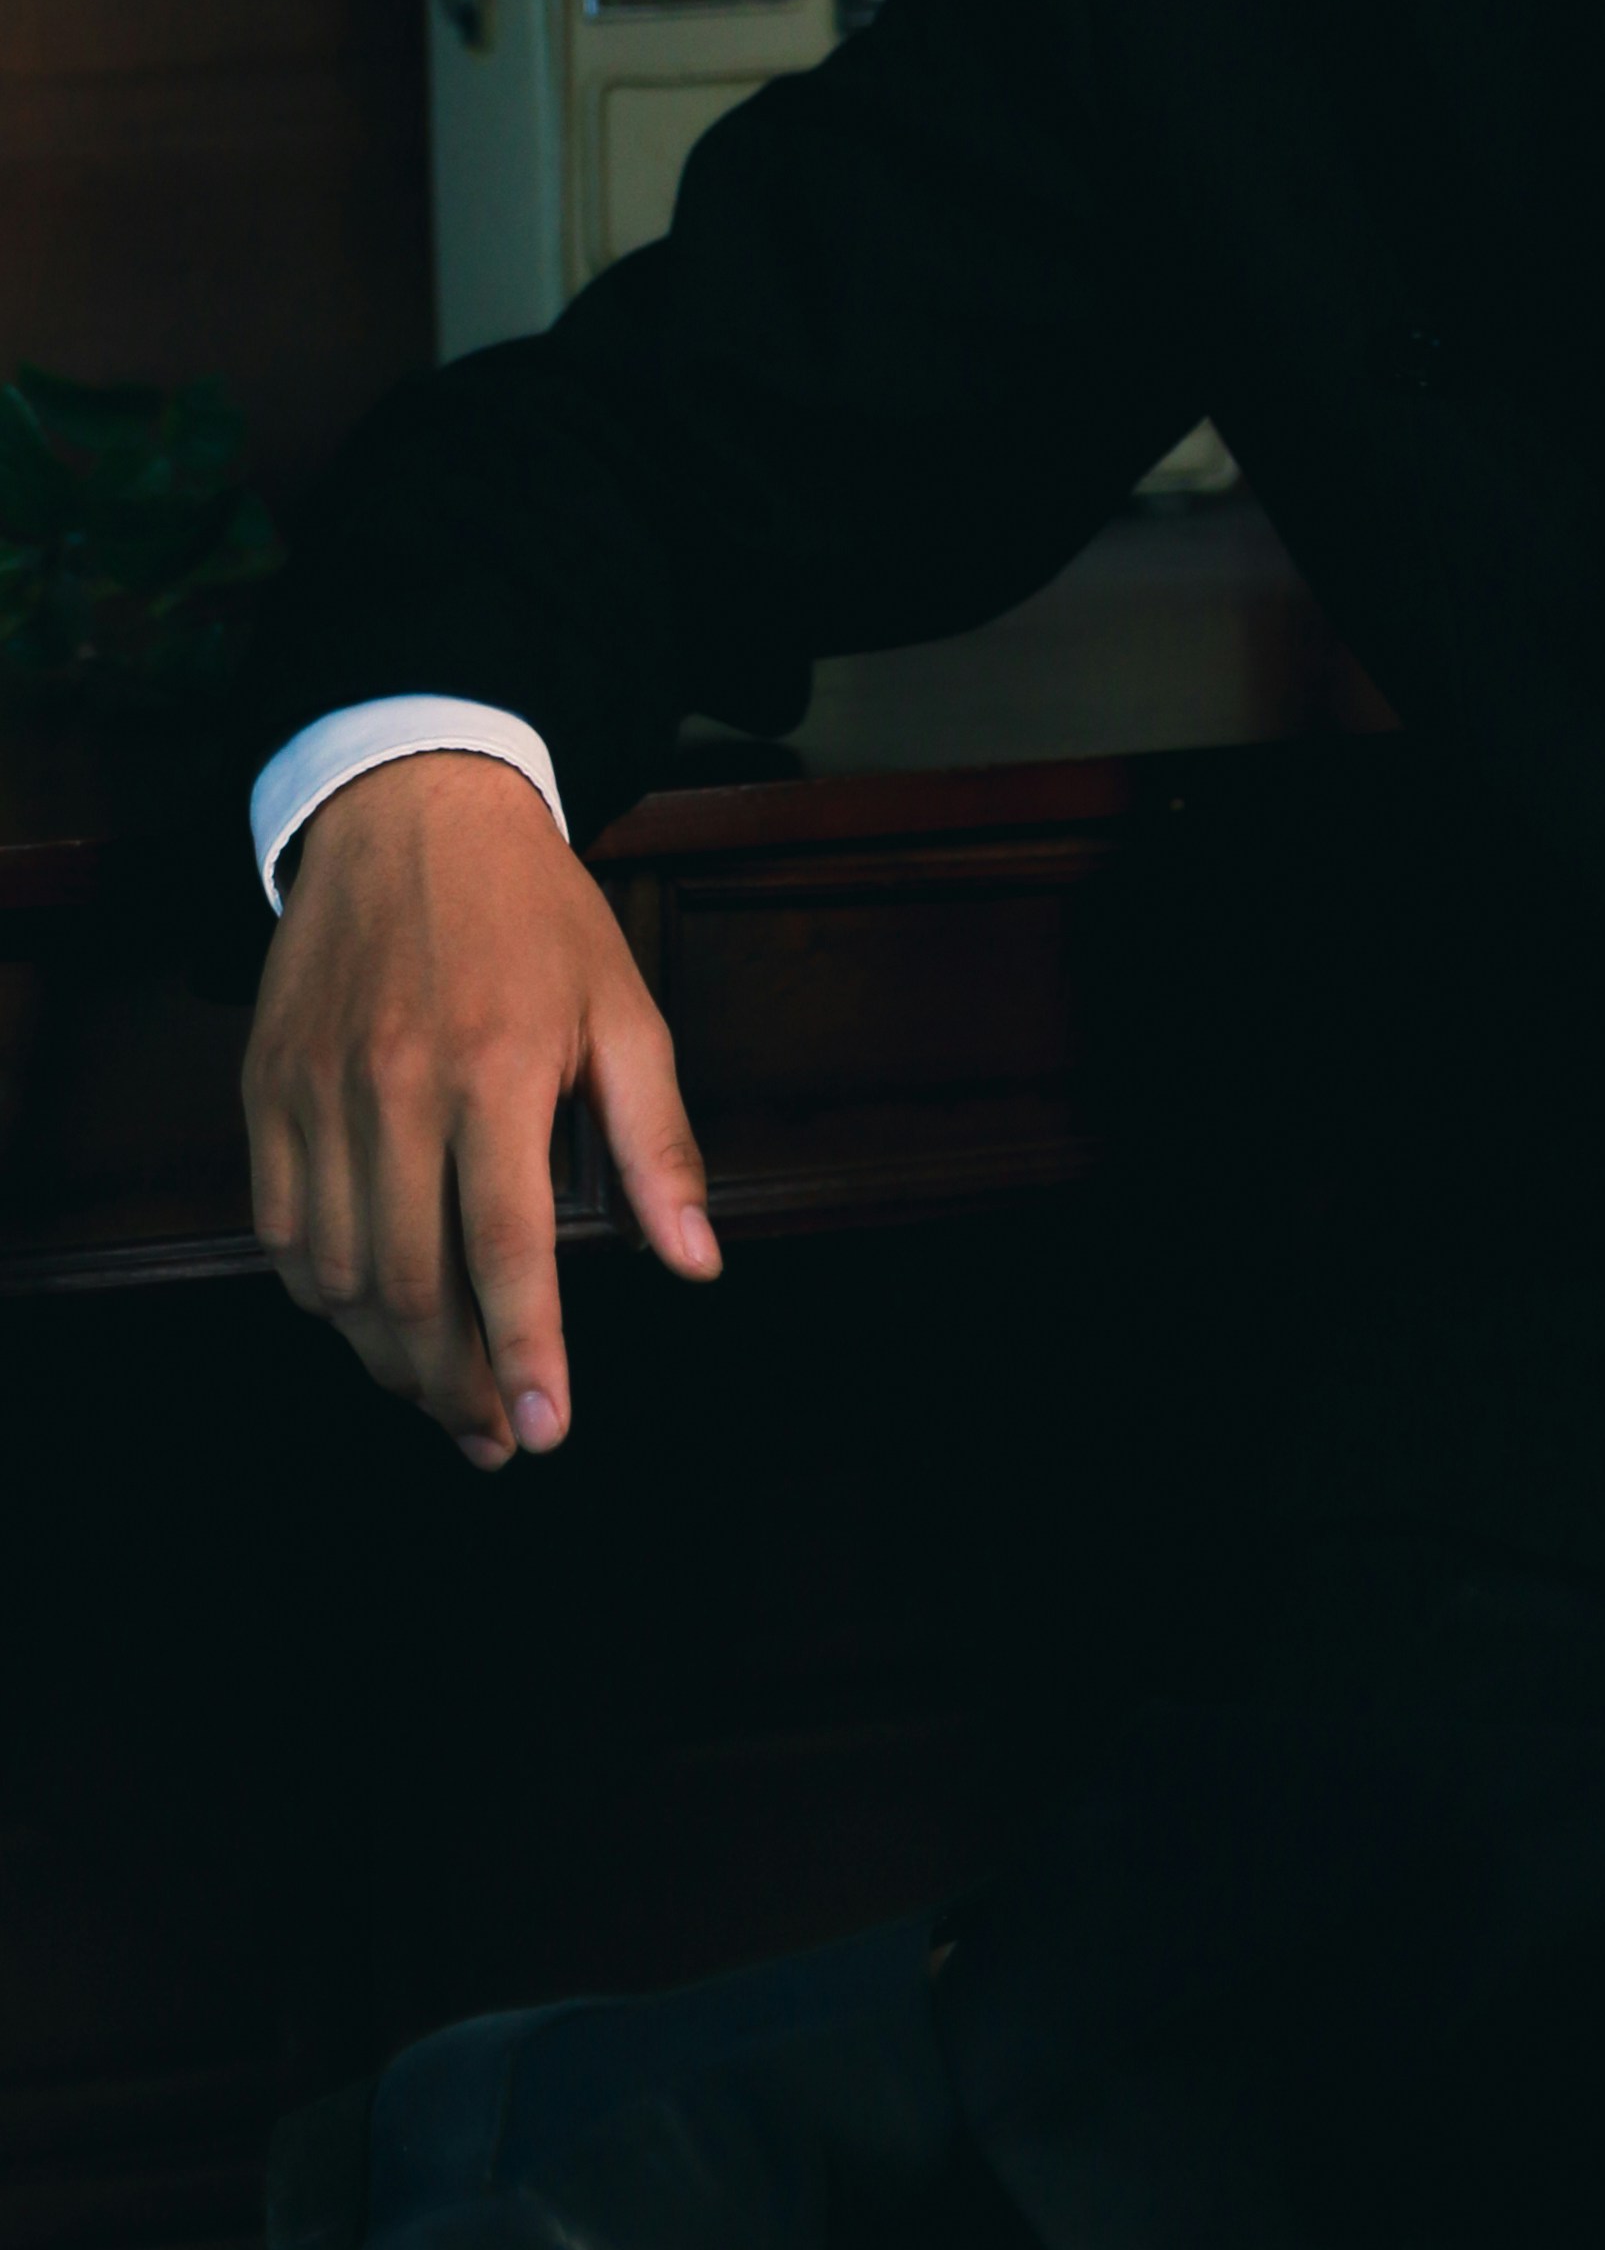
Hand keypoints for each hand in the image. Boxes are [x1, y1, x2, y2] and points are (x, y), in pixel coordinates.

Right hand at [241, 751, 718, 1466]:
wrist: (408, 809)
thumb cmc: (535, 916)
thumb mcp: (625, 1010)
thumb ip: (657, 1144)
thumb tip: (693, 1262)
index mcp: (498, 1067)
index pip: (507, 1245)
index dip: (525, 1351)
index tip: (545, 1430)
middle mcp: (395, 1086)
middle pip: (412, 1281)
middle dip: (455, 1382)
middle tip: (498, 1440)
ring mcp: (318, 1091)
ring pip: (338, 1273)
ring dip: (388, 1356)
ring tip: (443, 1397)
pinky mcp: (266, 1090)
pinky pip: (282, 1229)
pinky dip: (323, 1296)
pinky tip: (369, 1323)